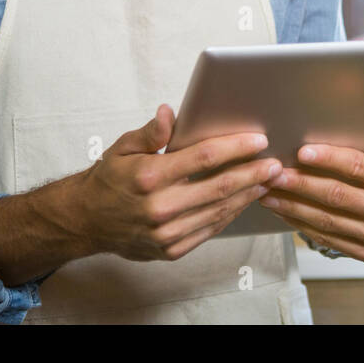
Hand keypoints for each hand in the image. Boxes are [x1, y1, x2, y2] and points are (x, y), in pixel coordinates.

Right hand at [75, 104, 282, 262]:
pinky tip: (245, 200)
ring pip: (219, 210)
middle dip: (254, 173)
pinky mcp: (171, 249)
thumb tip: (169, 113)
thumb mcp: (123, 147)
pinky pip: (210, 229)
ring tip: (268, 180)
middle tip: (277, 162)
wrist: (86, 221)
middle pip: (220, 187)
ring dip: (249, 195)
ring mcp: (166, 233)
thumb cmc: (109, 179)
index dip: (236, 147)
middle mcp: (159, 207)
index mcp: (149, 176)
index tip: (258, 139)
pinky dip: (231, 213)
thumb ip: (150, 133)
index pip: (204, 157)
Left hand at [259, 99, 363, 261]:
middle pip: (337, 195)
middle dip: (301, 183)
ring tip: (268, 190)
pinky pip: (326, 237)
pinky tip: (282, 209)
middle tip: (274, 172)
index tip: (301, 152)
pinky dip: (299, 222)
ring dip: (293, 205)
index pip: (358, 167)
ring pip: (327, 220)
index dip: (329, 159)